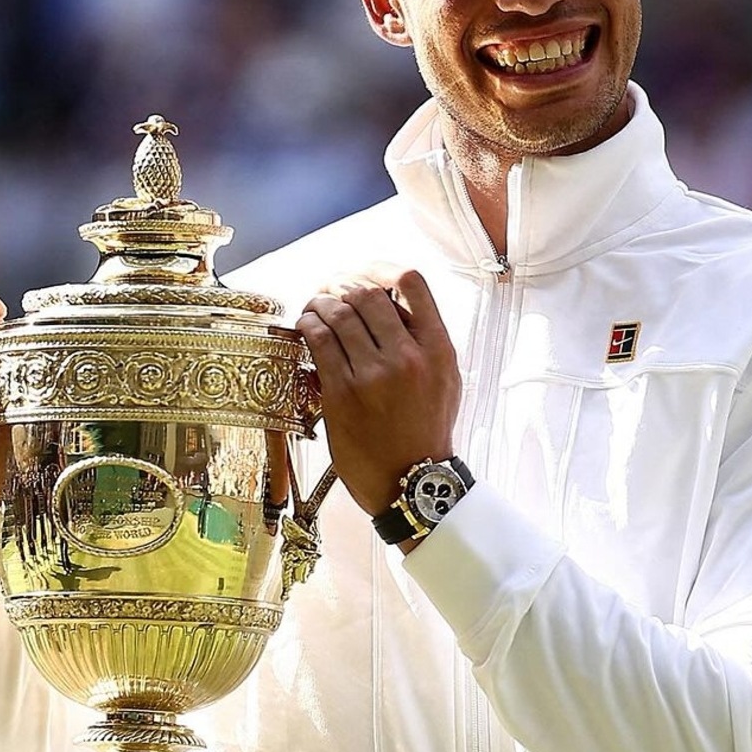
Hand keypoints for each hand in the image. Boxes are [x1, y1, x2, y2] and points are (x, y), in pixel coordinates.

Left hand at [297, 264, 460, 516]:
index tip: (365, 276)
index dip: (381, 269)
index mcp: (438, 348)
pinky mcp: (343, 393)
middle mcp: (409, 356)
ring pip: (339, 311)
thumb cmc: (425, 432)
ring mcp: (375, 375)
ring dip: (320, 301)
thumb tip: (392, 303)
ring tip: (314, 306)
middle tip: (331, 291)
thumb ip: (425, 341)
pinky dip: (308, 325)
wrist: (411, 482)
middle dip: (343, 284)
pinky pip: (319, 340)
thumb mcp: (445, 380)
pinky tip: (306, 326)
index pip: (411, 281)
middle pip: (368, 291)